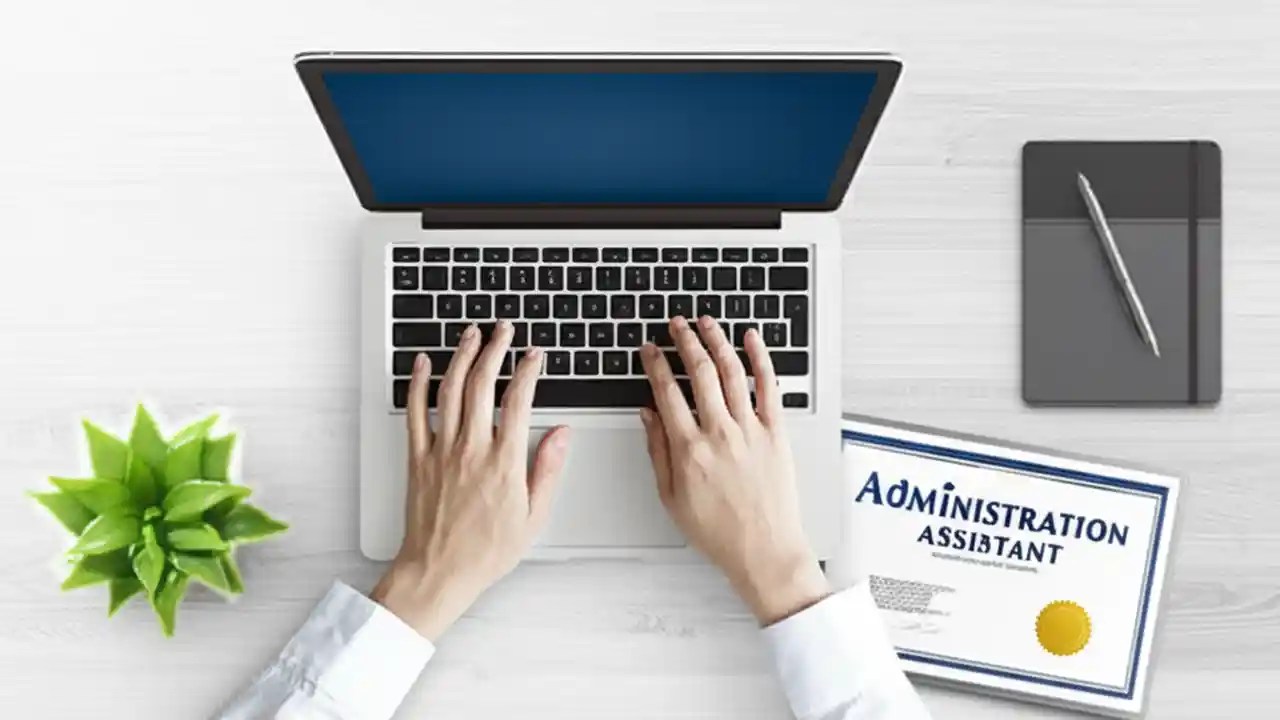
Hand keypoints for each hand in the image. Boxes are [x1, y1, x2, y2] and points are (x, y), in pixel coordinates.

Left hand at [371, 321, 570, 639]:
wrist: (438, 572)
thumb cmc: (485, 552)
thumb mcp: (533, 516)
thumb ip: (547, 470)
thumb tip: (561, 434)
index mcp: (504, 463)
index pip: (518, 401)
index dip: (528, 370)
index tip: (534, 355)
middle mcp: (472, 450)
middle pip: (482, 384)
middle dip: (495, 349)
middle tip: (503, 329)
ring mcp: (442, 451)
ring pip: (451, 389)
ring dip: (462, 355)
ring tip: (471, 334)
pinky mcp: (418, 458)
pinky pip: (415, 412)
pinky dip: (419, 383)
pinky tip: (424, 363)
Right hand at [640, 316, 828, 625]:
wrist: (764, 550)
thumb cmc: (718, 531)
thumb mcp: (671, 497)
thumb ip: (657, 451)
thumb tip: (647, 415)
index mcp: (688, 449)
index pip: (666, 392)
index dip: (655, 364)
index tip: (650, 349)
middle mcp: (719, 433)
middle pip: (698, 372)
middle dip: (684, 340)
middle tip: (677, 325)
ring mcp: (750, 430)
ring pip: (731, 371)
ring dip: (716, 340)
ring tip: (707, 323)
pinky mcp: (776, 433)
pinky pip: (769, 386)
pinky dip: (761, 358)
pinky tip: (752, 339)